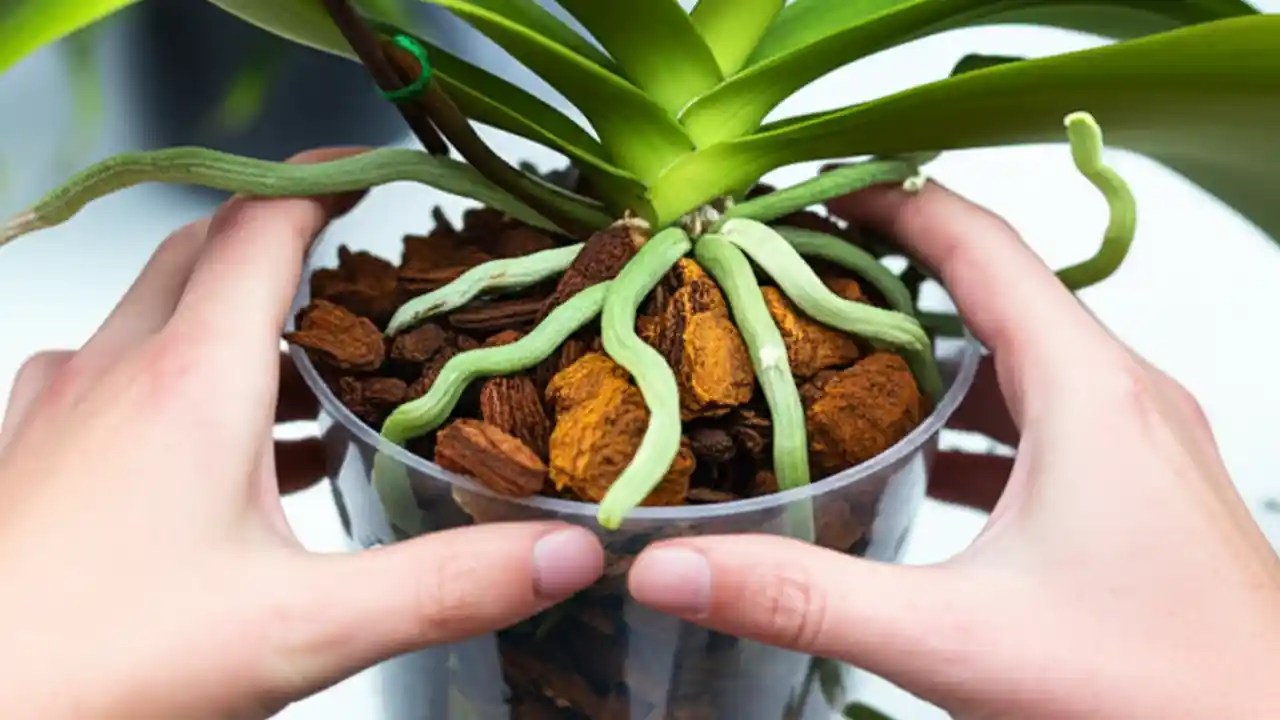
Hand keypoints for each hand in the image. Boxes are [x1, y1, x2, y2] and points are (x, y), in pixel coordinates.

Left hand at [0, 149, 603, 718]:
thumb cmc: (95, 671)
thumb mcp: (299, 632)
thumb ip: (444, 587)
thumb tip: (561, 552)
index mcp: (189, 380)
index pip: (263, 221)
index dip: (330, 178)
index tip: (386, 170)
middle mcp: (116, 370)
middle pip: (211, 251)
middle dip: (289, 241)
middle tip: (364, 267)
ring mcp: (64, 408)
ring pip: (160, 310)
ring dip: (240, 317)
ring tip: (317, 370)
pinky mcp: (37, 454)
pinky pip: (120, 371)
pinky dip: (186, 375)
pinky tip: (227, 454)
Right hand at [628, 182, 1279, 717]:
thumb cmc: (1155, 693)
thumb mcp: (955, 641)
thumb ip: (804, 598)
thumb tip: (674, 568)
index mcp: (1088, 392)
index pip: (980, 244)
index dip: (890, 201)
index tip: (808, 195)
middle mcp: (1122, 396)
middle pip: (996, 289)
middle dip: (893, 273)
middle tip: (795, 277)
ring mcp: (1137, 444)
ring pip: (1020, 358)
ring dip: (931, 348)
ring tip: (837, 356)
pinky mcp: (1138, 492)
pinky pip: (1042, 419)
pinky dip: (971, 416)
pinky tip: (916, 460)